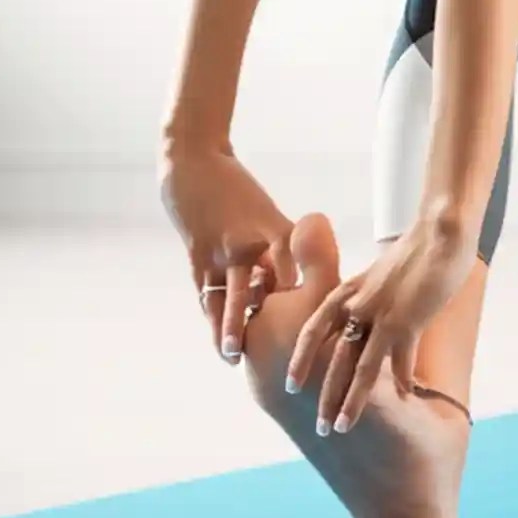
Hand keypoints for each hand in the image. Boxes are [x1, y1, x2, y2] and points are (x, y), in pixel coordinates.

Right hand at [159, 141, 295, 363]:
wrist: (193, 163)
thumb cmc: (236, 192)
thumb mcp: (268, 217)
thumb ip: (287, 248)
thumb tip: (306, 279)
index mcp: (277, 231)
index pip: (298, 268)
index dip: (312, 297)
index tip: (324, 328)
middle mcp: (251, 243)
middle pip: (264, 289)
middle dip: (274, 320)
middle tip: (282, 352)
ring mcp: (222, 250)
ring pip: (230, 296)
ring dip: (232, 326)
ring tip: (234, 354)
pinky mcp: (198, 256)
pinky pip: (207, 293)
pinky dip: (213, 319)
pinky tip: (220, 342)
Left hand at [285, 217, 476, 434]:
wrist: (440, 234)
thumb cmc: (413, 255)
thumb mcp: (377, 278)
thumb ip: (367, 301)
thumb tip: (364, 322)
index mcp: (347, 293)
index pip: (312, 330)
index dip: (300, 360)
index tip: (291, 386)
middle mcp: (357, 306)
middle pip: (333, 359)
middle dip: (324, 396)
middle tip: (319, 426)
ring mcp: (382, 314)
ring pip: (361, 368)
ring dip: (351, 401)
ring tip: (343, 426)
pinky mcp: (409, 320)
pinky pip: (401, 361)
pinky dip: (402, 382)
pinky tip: (405, 397)